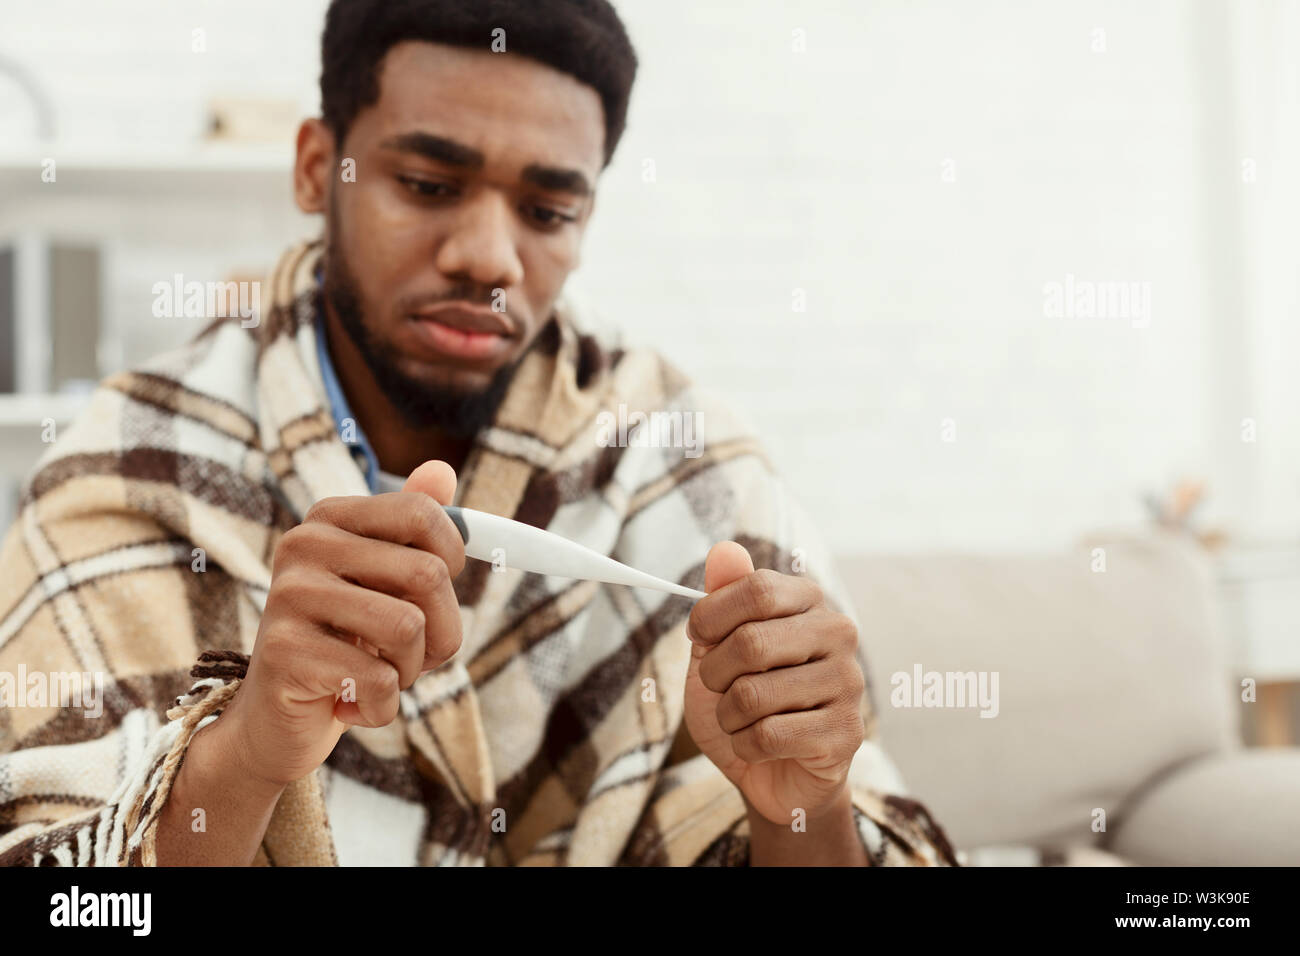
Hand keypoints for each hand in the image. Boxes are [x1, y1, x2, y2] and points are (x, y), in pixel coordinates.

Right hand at [219, 459, 466, 789]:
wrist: (276, 718)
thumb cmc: (344, 644)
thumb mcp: (384, 584)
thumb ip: (413, 527)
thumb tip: (443, 470)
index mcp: (331, 518)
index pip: (423, 514)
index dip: (452, 561)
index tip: (432, 596)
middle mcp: (304, 544)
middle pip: (428, 575)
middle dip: (441, 632)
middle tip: (409, 656)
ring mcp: (289, 595)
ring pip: (408, 628)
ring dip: (408, 672)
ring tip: (376, 677)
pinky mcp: (284, 651)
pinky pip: (378, 679)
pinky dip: (380, 707)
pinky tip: (349, 706)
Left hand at [683, 542, 866, 827]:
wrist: (773, 770)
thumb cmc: (745, 700)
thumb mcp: (719, 645)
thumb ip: (722, 598)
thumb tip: (724, 550)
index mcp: (809, 601)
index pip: (757, 588)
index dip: (711, 615)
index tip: (698, 636)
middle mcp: (838, 633)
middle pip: (751, 642)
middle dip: (713, 674)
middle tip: (718, 687)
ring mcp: (848, 683)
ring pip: (752, 696)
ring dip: (727, 715)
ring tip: (741, 718)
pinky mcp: (845, 732)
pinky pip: (767, 736)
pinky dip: (744, 745)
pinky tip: (760, 745)